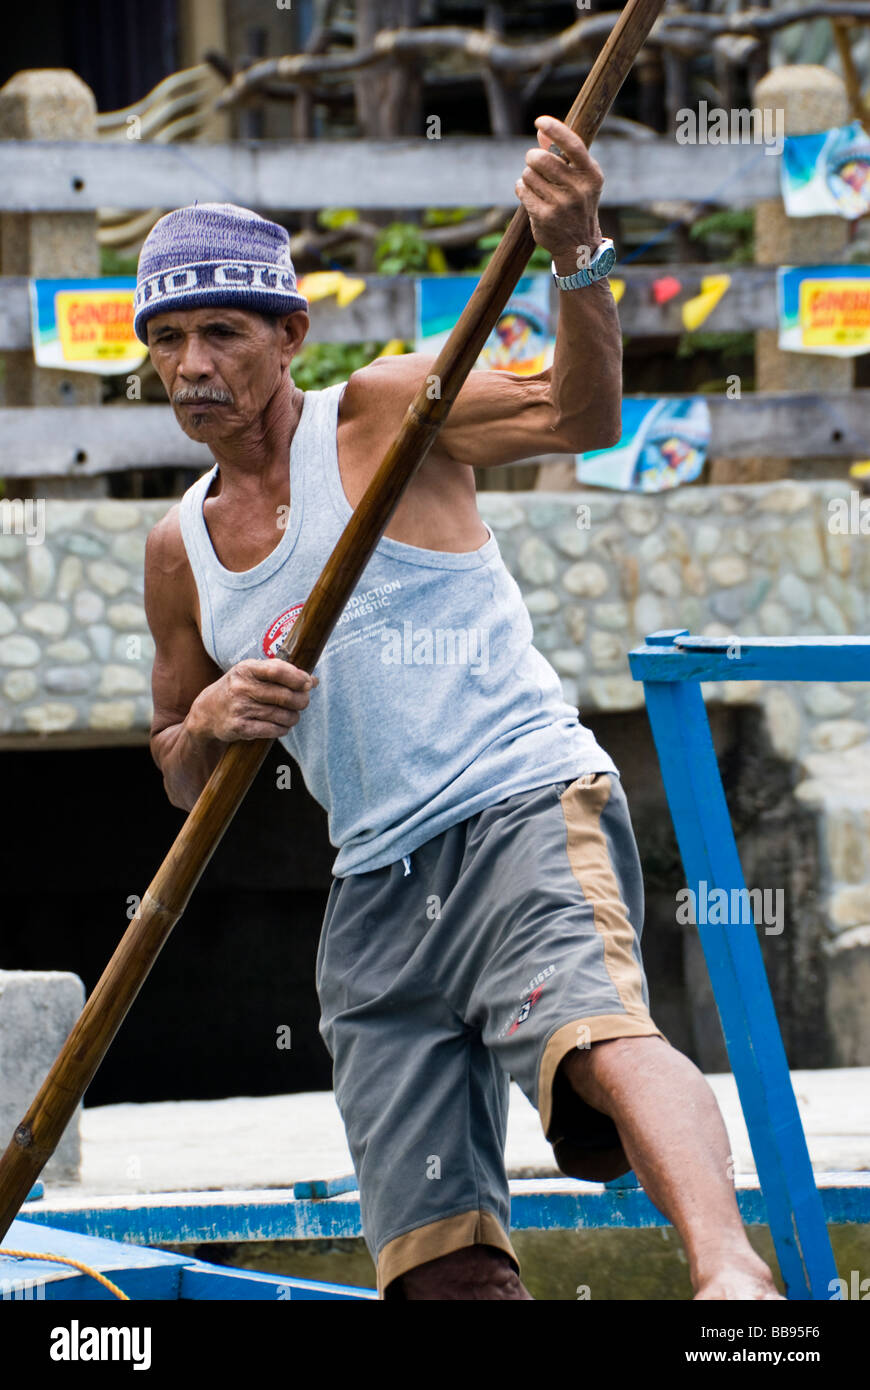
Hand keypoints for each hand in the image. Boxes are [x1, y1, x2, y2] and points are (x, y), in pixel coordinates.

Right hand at [189, 658, 317, 742]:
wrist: (207, 712)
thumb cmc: (238, 688)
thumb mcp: (252, 673)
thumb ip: (281, 673)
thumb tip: (313, 681)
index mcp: (246, 669)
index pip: (278, 670)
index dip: (298, 677)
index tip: (308, 683)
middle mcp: (241, 688)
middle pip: (285, 696)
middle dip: (301, 700)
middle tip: (303, 702)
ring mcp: (240, 708)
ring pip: (282, 715)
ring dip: (293, 717)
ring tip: (293, 715)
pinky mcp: (240, 728)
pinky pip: (272, 730)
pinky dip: (282, 729)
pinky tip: (282, 726)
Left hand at [514, 115, 603, 264]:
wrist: (578, 244)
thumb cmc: (578, 203)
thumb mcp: (579, 178)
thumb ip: (562, 153)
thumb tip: (541, 131)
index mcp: (591, 175)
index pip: (572, 144)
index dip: (555, 129)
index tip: (539, 121)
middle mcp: (578, 189)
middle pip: (541, 158)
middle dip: (532, 157)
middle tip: (533, 161)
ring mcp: (561, 204)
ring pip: (528, 174)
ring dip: (528, 176)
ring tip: (537, 185)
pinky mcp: (544, 216)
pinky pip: (522, 190)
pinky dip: (522, 189)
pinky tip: (530, 196)